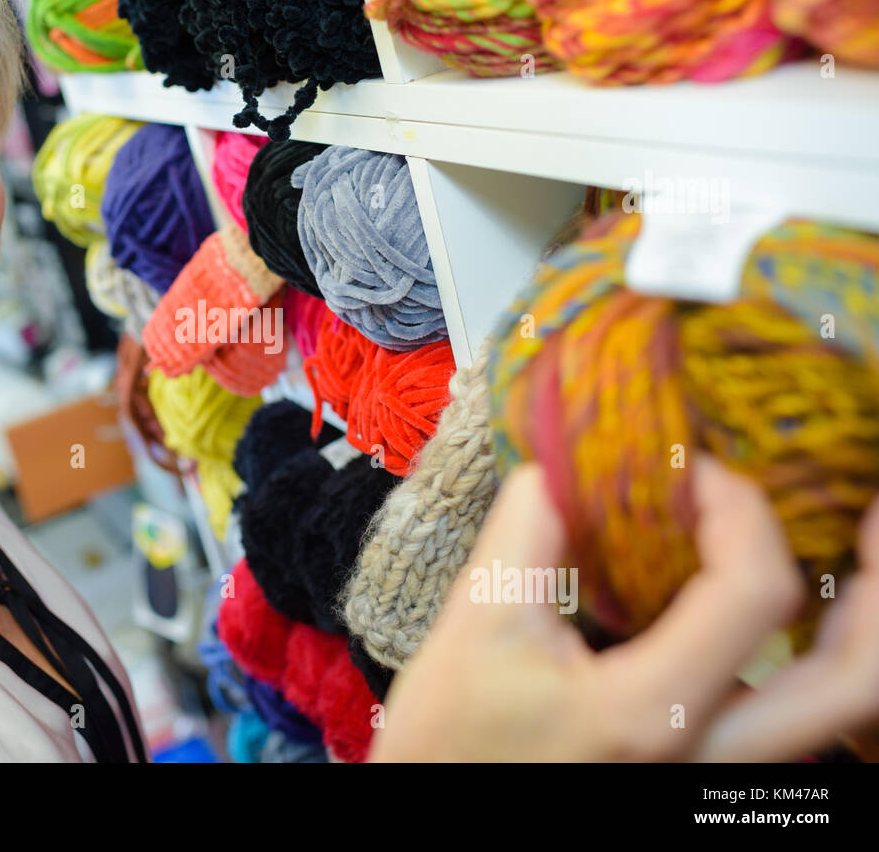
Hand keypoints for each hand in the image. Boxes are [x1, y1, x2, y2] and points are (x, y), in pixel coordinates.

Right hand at [369, 454, 878, 760]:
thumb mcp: (473, 626)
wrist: (444, 822)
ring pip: (846, 712)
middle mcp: (710, 760)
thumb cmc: (448, 744)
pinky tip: (796, 612)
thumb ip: (529, 531)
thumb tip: (570, 463)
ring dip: (862, 627)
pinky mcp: (707, 777)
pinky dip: (818, 656)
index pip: (755, 592)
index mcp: (651, 714)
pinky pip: (800, 719)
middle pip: (858, 680)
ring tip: (857, 555)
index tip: (690, 470)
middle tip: (870, 514)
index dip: (739, 507)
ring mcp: (718, 778)